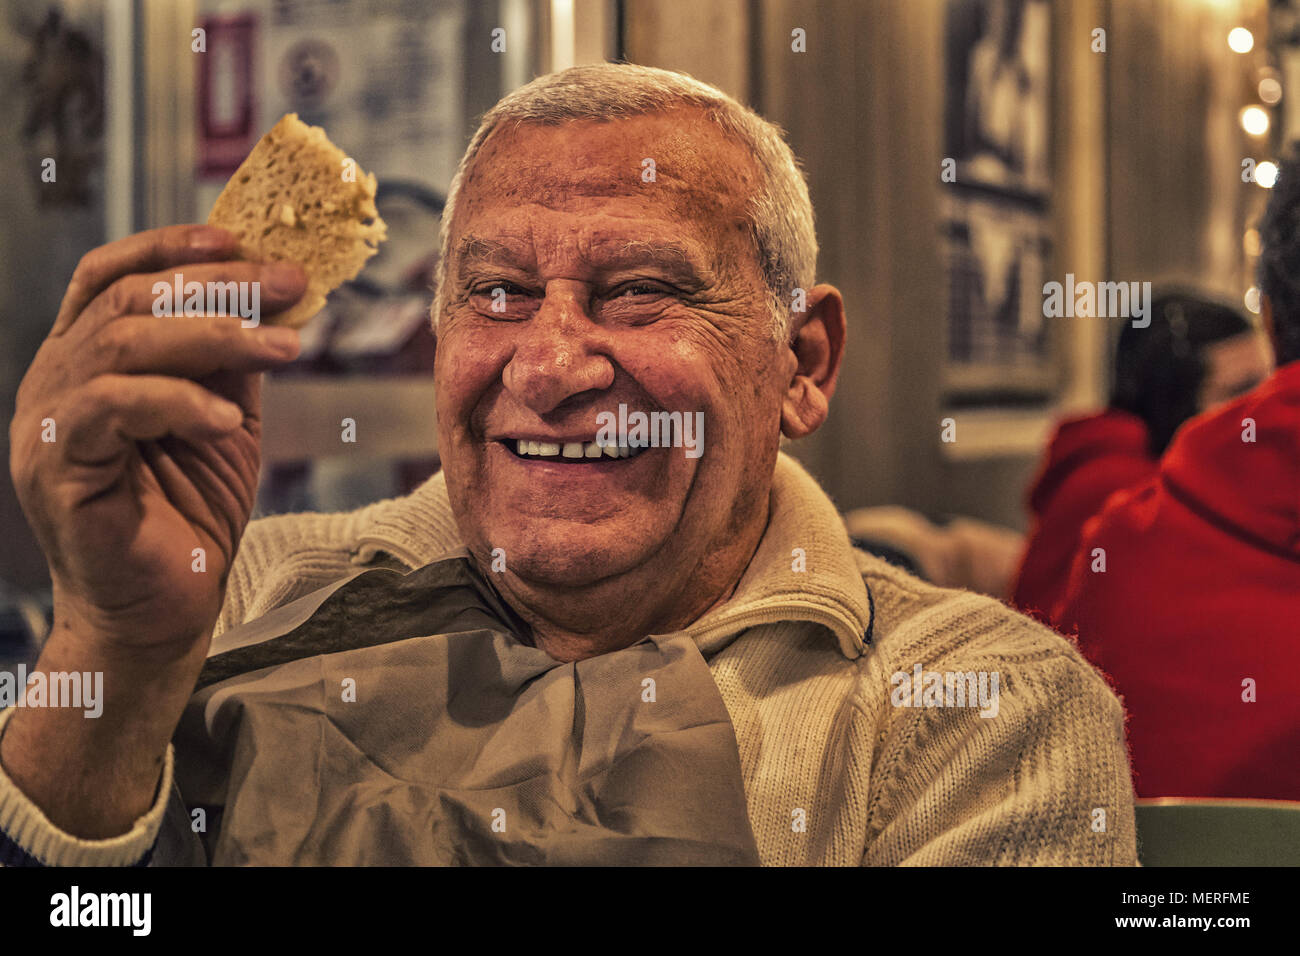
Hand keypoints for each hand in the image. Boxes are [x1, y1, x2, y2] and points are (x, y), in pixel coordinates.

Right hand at [9, 224, 306, 654]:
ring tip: (283, 346)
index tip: (242, 238)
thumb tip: (274, 298)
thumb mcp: (224, 419)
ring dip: (213, 335)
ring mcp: (46, 423)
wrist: (165, 609)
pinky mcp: (55, 468)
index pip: (110, 276)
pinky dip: (178, 402)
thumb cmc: (190, 515)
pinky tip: (229, 419)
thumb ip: (231, 362)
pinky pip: (112, 408)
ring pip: (120, 340)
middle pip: (126, 298)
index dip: (171, 246)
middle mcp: (55, 382)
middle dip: (218, 284)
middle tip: (291, 285)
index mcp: (87, 363)